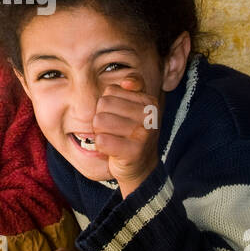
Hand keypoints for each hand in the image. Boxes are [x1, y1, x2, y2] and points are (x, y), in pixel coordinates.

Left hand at [94, 75, 159, 196]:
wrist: (142, 167)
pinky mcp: (134, 152)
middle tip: (114, 130)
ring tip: (114, 139)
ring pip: (99, 121)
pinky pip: (101, 140)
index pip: (110, 90)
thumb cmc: (133, 133)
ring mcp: (143, 134)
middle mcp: (150, 115)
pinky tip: (113, 150)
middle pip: (103, 104)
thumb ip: (134, 86)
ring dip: (101, 132)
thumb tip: (126, 82)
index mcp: (149, 100)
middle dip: (102, 118)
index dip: (108, 104)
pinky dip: (101, 146)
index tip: (120, 116)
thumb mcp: (136, 106)